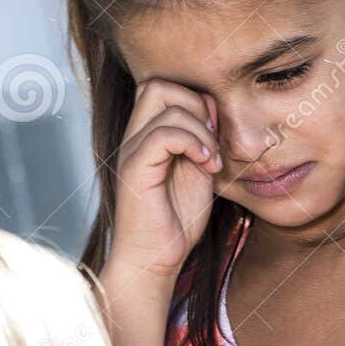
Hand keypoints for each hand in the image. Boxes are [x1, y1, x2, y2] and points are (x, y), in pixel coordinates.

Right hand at [110, 78, 223, 289]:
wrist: (153, 261)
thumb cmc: (175, 223)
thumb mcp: (198, 172)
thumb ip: (202, 139)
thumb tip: (210, 106)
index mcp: (146, 137)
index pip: (161, 87)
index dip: (194, 100)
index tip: (212, 137)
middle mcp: (134, 138)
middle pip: (157, 84)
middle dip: (194, 104)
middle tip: (210, 143)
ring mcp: (131, 151)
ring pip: (164, 102)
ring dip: (199, 128)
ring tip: (210, 162)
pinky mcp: (135, 168)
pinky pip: (163, 133)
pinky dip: (192, 142)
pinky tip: (204, 165)